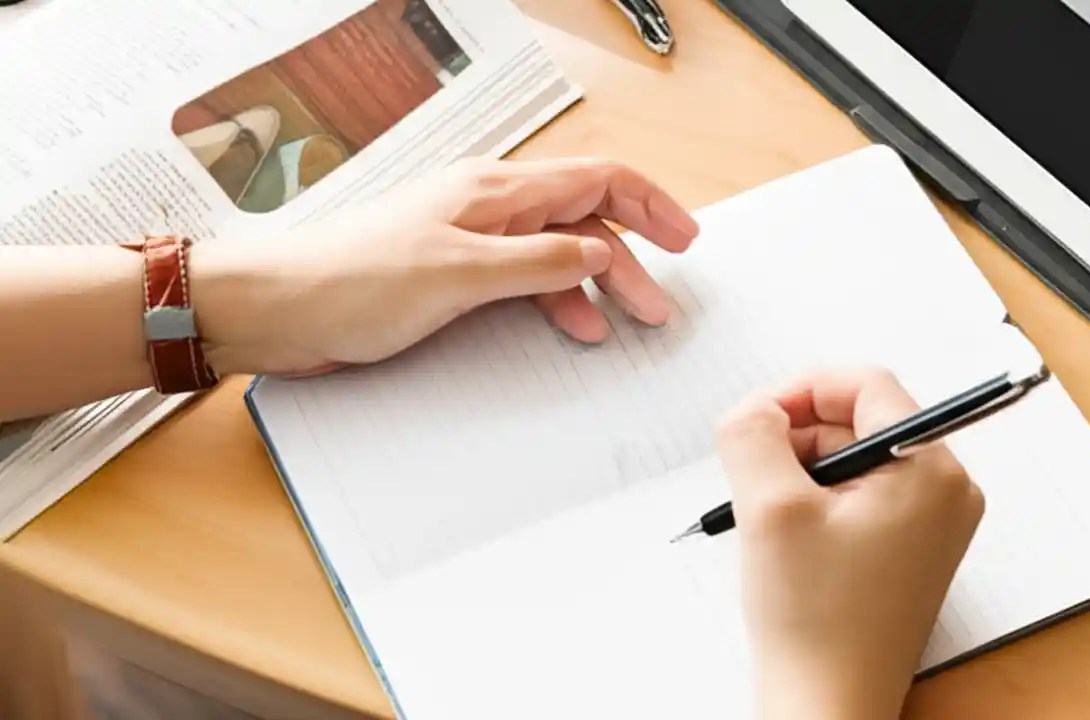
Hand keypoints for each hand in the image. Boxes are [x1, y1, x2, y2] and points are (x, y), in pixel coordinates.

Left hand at [189, 157, 698, 375]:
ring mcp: (474, 239)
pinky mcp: (455, 272)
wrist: (282, 307)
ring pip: (557, 253)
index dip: (648, 204)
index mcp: (497, 190)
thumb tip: (596, 254)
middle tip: (659, 308)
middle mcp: (491, 206)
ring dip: (595, 286)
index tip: (685, 239)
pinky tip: (569, 327)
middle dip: (628, 260)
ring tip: (624, 324)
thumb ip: (538, 263)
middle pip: (583, 221)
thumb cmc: (354, 280)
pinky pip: (524, 279)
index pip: (596, 179)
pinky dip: (555, 301)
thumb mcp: (461, 273)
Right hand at [715, 369, 984, 719]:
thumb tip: (755, 407)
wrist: (828, 705)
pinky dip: (817, 500)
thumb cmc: (816, 622)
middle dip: (798, 436)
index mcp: (931, 471)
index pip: (866, 385)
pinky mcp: (909, 548)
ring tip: (771, 517)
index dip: (802, 389)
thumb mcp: (770, 506)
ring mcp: (931, 522)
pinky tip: (790, 537)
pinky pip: (860, 495)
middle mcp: (945, 491)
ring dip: (802, 470)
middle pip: (859, 419)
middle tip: (754, 476)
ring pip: (855, 458)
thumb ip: (754, 432)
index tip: (757, 418)